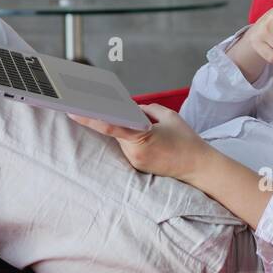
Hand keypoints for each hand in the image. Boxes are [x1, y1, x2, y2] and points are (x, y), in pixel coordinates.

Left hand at [67, 103, 209, 182]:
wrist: (199, 167)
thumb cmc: (186, 139)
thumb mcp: (168, 116)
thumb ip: (146, 109)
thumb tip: (130, 107)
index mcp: (141, 137)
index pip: (109, 126)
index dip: (89, 118)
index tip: (72, 110)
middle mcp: (134, 153)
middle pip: (114, 130)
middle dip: (108, 117)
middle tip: (93, 104)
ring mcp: (135, 162)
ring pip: (121, 139)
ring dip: (122, 128)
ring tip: (124, 116)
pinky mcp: (138, 166)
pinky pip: (128, 147)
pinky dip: (129, 138)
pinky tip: (138, 132)